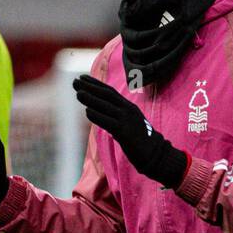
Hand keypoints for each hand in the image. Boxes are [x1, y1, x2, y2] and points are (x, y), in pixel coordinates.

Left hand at [72, 75, 186, 188]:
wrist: (156, 154)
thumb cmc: (141, 142)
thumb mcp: (129, 124)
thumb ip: (116, 117)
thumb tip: (99, 114)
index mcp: (129, 107)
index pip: (110, 92)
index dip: (96, 84)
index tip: (83, 78)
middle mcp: (128, 110)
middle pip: (107, 95)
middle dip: (90, 87)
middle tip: (75, 80)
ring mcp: (127, 120)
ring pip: (106, 107)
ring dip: (91, 99)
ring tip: (78, 93)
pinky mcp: (125, 132)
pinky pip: (108, 122)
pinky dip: (97, 116)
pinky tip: (87, 111)